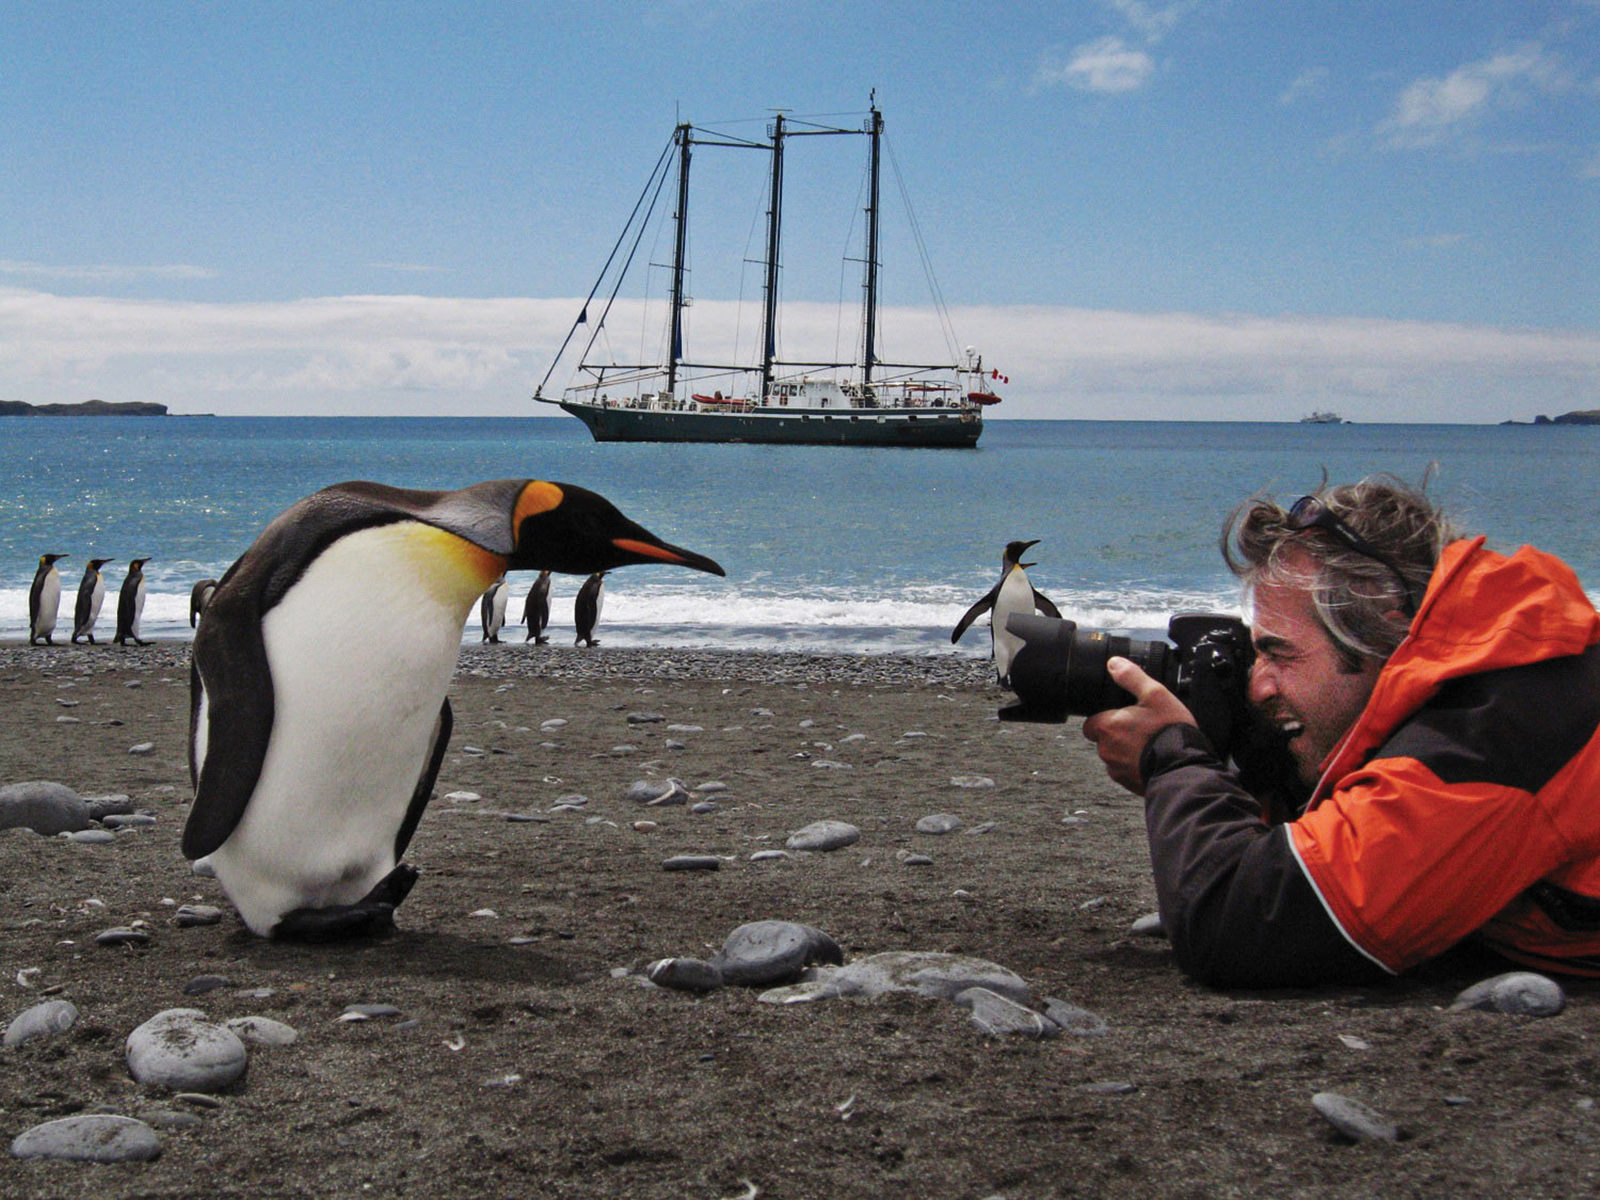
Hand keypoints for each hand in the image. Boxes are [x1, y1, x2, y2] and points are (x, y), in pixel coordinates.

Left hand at [1081, 657, 1197, 795]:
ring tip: (1150, 744)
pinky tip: (1153, 759)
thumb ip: (1131, 677)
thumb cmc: (1169, 731)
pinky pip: (1126, 772)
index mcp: (1107, 727)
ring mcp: (1117, 770)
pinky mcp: (1129, 783)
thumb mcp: (1155, 694)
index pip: (1090, 723)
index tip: (1121, 716)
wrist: (1184, 767)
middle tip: (1141, 729)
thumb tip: (1114, 663)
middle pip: (1103, 740)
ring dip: (1126, 751)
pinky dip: (1135, 766)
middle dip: (1117, 735)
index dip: (1105, 718)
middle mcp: (1107, 750)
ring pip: (1115, 757)